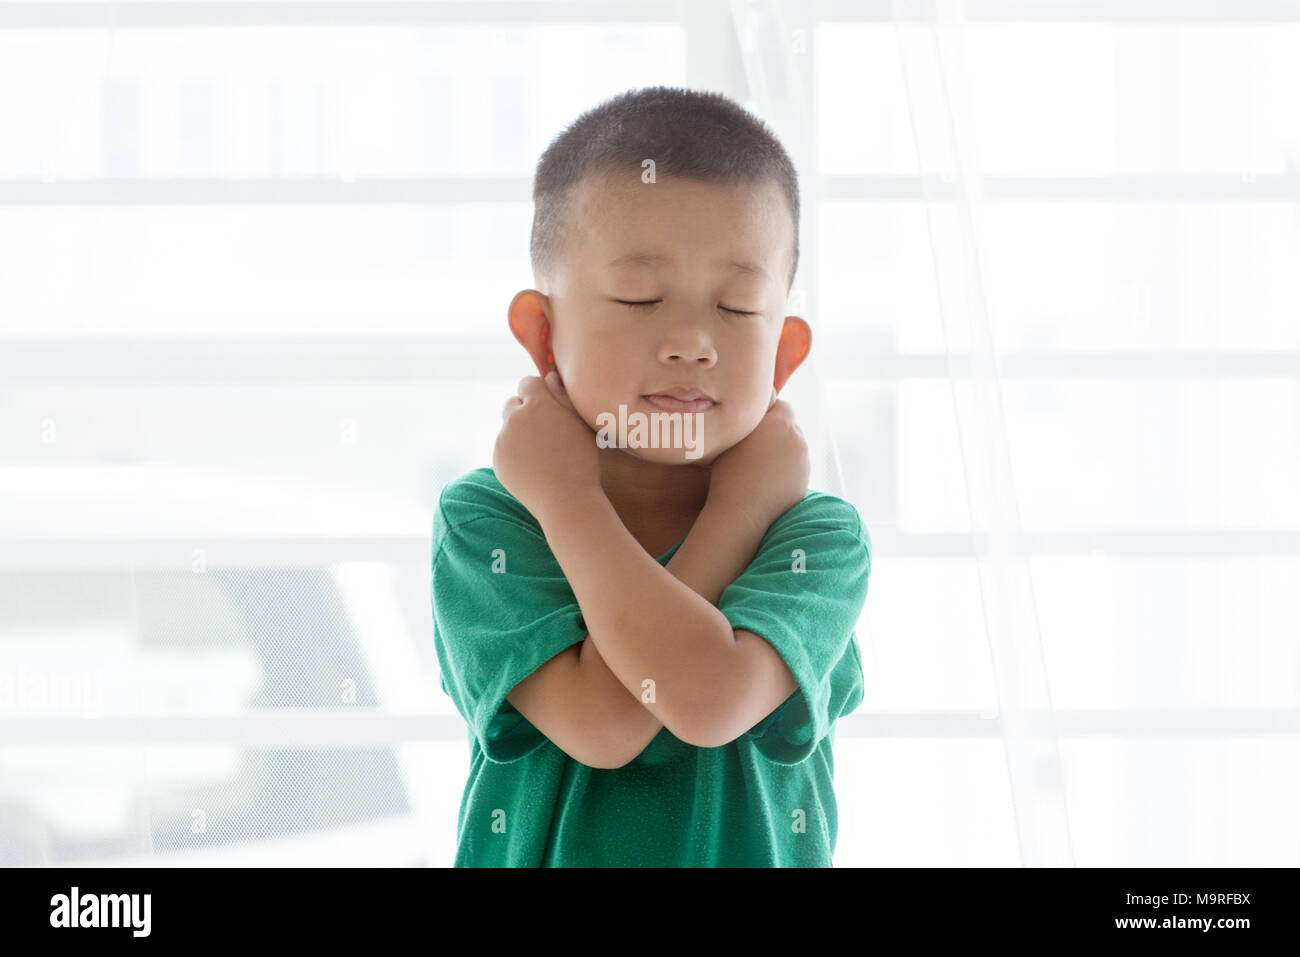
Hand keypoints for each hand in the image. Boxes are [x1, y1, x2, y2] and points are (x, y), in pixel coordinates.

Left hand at [494, 371, 602, 521]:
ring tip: (543, 452)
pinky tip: (535, 466)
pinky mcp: (498, 461)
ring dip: (520, 434)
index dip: (539, 393)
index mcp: (537, 404)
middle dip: (525, 411)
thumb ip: (562, 396)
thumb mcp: (579, 423)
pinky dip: (515, 453)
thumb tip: (548, 377)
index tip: (549, 406)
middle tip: (545, 429)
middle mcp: (515, 419)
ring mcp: (503, 441)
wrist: (566, 499)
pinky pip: (505, 449)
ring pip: (508, 428)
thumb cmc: (582, 460)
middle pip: (513, 403)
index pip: (528, 383)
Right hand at [706, 397, 809, 534]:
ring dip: (781, 451)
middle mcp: (797, 439)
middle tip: (755, 444)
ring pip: (793, 448)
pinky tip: (765, 479)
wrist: (742, 512)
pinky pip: (795, 467)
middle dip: (776, 432)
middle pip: (789, 427)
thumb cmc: (729, 473)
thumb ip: (748, 418)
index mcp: (780, 423)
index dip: (768, 413)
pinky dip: (784, 469)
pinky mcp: (805, 480)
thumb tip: (754, 406)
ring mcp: (804, 461)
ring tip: (758, 465)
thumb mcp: (732, 436)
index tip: (753, 424)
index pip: (782, 406)